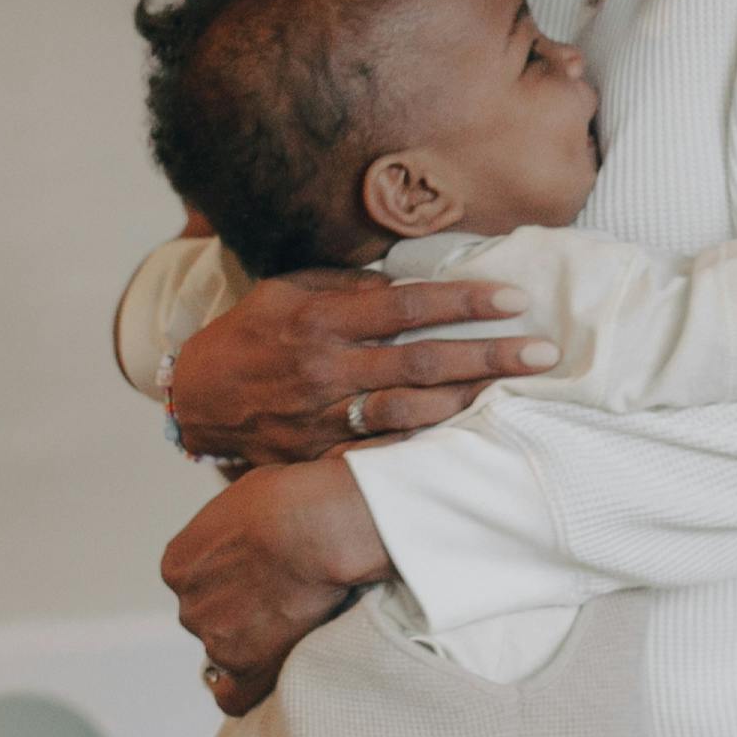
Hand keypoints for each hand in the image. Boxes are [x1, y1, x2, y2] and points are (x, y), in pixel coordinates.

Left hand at [163, 458, 393, 714]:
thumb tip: (243, 530)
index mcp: (177, 563)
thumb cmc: (290, 499)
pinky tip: (261, 680)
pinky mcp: (250, 665)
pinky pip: (234, 696)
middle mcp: (188, 604)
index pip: (194, 586)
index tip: (254, 576)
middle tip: (277, 597)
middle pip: (207, 618)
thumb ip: (229, 527)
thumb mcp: (241, 496)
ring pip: (226, 651)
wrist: (317, 527)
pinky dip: (243, 691)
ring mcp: (217, 638)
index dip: (225, 581)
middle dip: (236, 611)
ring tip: (291, 621)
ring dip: (251, 641)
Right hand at [164, 267, 557, 468]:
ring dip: (467, 403)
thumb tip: (404, 282)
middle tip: (541, 353)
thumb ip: (345, 287)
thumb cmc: (249, 334)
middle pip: (421, 361)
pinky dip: (426, 447)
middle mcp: (325, 368)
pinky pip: (382, 453)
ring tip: (516, 395)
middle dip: (486, 356)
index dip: (463, 300)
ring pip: (409, 413)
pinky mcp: (320, 454)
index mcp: (321, 319)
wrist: (195, 399)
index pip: (407, 305)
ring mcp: (324, 417)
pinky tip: (468, 441)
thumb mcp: (286, 291)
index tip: (513, 297)